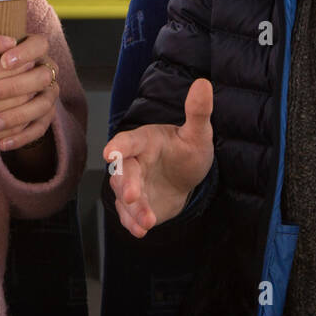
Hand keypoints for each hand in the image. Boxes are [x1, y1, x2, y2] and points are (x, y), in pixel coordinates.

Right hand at [103, 78, 214, 237]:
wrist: (186, 177)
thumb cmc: (187, 150)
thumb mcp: (198, 133)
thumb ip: (198, 112)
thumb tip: (204, 83)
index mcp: (143, 140)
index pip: (126, 141)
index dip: (118, 146)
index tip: (111, 152)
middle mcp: (132, 163)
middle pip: (122, 172)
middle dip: (126, 184)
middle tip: (133, 196)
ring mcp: (132, 186)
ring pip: (123, 197)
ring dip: (133, 209)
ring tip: (147, 222)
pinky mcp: (135, 206)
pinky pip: (128, 215)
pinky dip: (132, 223)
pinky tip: (141, 231)